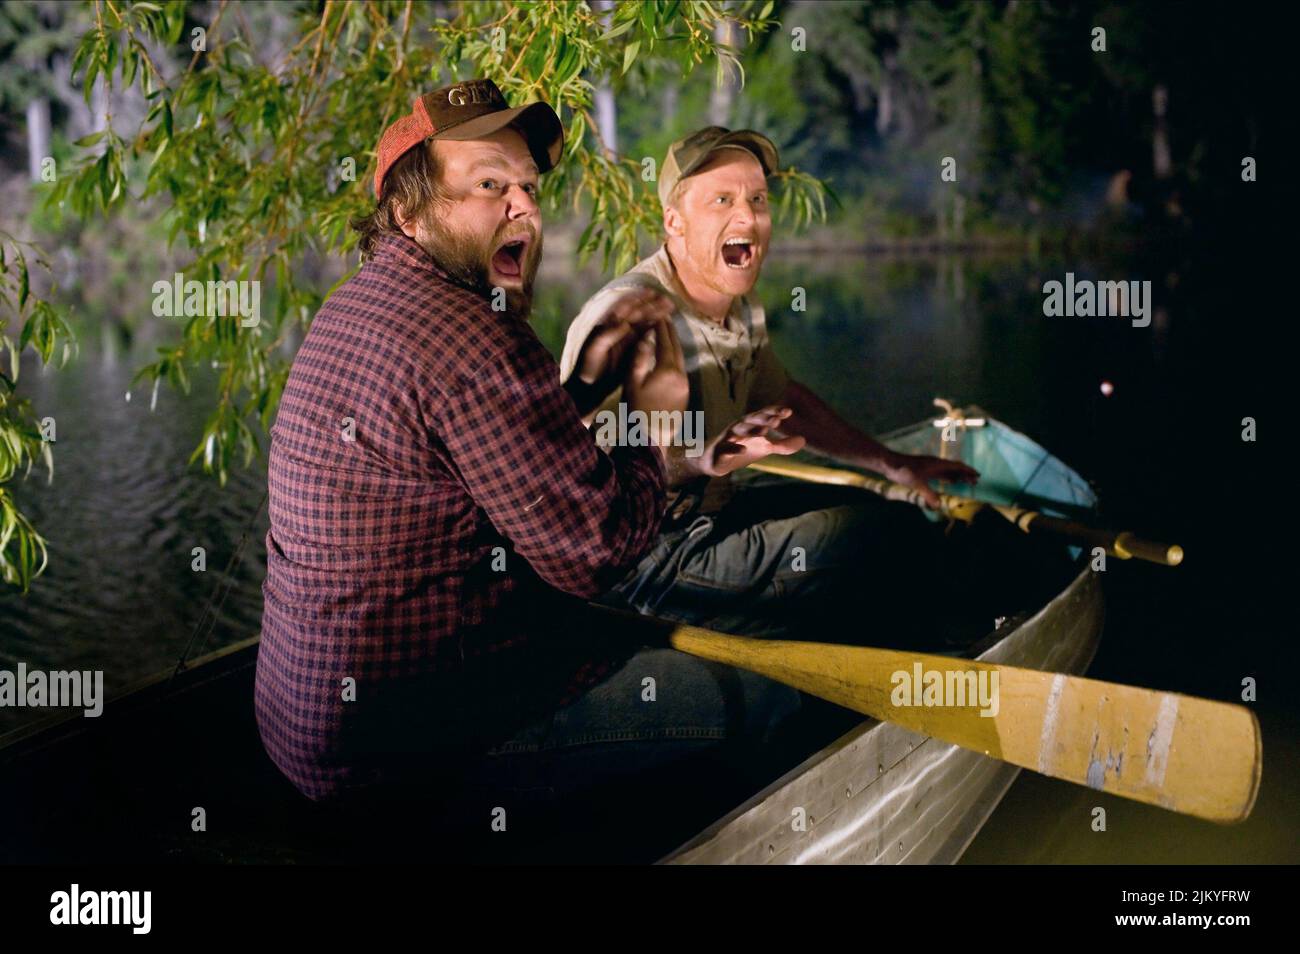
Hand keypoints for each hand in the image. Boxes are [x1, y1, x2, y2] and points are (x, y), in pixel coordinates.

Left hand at [574, 288, 674, 387]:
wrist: (592, 385)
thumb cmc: (590, 366)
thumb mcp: (595, 350)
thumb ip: (608, 336)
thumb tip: (624, 324)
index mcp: (609, 324)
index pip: (626, 308)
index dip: (639, 299)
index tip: (652, 293)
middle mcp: (618, 327)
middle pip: (637, 312)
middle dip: (652, 305)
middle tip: (668, 300)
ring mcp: (626, 337)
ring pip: (644, 321)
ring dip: (656, 313)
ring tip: (670, 307)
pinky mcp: (632, 347)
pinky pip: (645, 334)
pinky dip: (655, 327)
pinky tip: (664, 323)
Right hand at [624, 316, 688, 448]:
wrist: (650, 438)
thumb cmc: (637, 410)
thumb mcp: (632, 382)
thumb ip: (639, 358)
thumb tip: (646, 337)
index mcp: (667, 370)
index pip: (665, 342)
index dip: (661, 327)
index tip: (657, 314)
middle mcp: (681, 375)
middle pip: (677, 348)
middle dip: (670, 332)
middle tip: (665, 318)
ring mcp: (685, 385)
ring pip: (680, 359)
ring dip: (673, 345)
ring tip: (666, 334)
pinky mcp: (685, 394)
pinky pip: (681, 370)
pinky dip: (674, 358)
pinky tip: (668, 356)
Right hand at [672, 406, 805, 482]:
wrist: (714, 461)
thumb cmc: (742, 449)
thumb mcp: (764, 447)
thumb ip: (782, 445)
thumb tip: (803, 440)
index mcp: (750, 424)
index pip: (763, 415)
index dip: (774, 412)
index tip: (789, 411)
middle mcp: (739, 427)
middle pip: (752, 419)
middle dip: (764, 418)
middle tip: (778, 418)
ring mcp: (728, 438)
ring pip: (739, 431)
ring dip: (751, 430)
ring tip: (764, 432)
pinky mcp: (720, 451)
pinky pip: (727, 448)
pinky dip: (735, 448)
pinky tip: (743, 450)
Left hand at [883, 453, 979, 508]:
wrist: (890, 463)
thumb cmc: (904, 470)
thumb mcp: (917, 483)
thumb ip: (929, 495)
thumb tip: (939, 506)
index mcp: (937, 464)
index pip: (957, 466)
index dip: (968, 471)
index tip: (977, 476)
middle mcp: (935, 464)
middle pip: (954, 468)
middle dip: (965, 475)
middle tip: (975, 482)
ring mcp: (930, 466)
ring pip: (948, 471)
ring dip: (957, 476)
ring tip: (965, 482)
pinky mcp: (924, 470)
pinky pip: (940, 473)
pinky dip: (947, 477)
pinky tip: (949, 482)